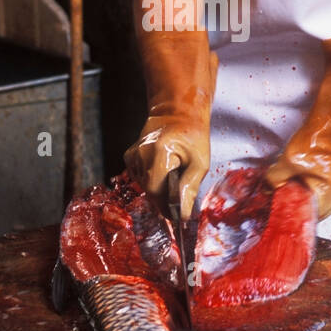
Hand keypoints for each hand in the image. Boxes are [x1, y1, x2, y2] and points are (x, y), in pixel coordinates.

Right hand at [124, 31, 216, 219]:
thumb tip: (182, 216)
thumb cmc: (193, 136)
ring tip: (174, 172)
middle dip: (165, 198)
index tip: (178, 216)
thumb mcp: (200, 162)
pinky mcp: (130, 157)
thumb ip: (189, 189)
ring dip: (160, 188)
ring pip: (145, 187)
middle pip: (149, 190)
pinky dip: (153, 180)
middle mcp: (140, 153)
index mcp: (158, 151)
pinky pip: (141, 179)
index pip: (154, 190)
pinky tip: (163, 168)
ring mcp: (133, 155)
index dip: (166, 206)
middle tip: (181, 191)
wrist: (178, 113)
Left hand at [265, 141, 330, 219]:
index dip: (293, 218)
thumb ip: (274, 180)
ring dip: (299, 199)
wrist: (328, 125)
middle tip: (280, 205)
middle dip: (295, 209)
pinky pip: (316, 190)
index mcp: (326, 194)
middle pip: (312, 212)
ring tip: (284, 192)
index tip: (280, 216)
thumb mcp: (287, 163)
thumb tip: (266, 190)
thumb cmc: (315, 142)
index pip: (310, 219)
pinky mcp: (329, 178)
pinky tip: (292, 182)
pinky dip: (304, 190)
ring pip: (314, 201)